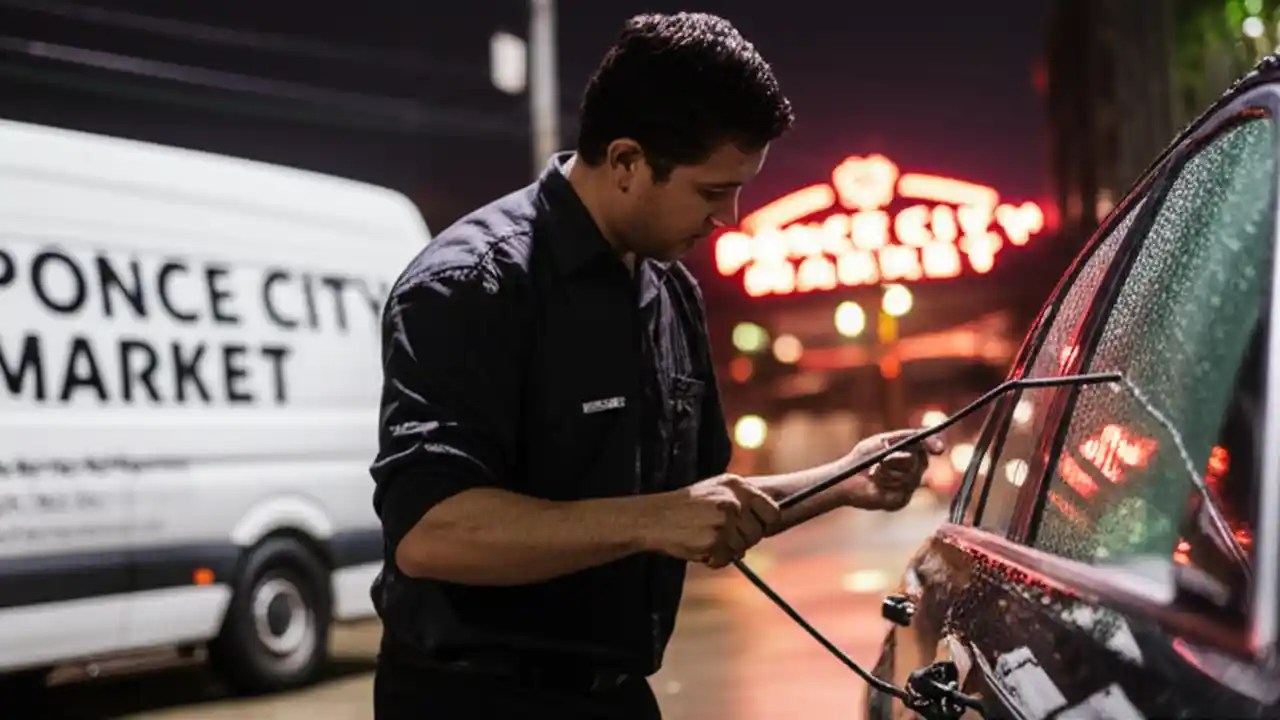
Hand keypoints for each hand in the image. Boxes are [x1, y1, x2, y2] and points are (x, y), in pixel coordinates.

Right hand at [640, 474, 780, 567]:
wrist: (653, 517)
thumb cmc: (684, 508)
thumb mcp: (715, 492)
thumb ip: (741, 502)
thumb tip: (770, 522)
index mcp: (736, 485)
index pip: (772, 511)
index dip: (764, 524)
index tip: (754, 530)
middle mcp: (733, 501)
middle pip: (757, 533)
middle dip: (743, 541)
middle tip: (721, 538)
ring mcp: (724, 520)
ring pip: (742, 548)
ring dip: (726, 551)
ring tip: (706, 540)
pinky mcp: (715, 539)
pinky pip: (726, 559)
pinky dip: (714, 560)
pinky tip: (699, 548)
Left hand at [843, 429, 944, 510]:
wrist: (846, 479)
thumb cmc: (862, 458)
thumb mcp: (880, 442)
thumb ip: (902, 438)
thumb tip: (920, 441)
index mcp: (910, 452)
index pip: (928, 446)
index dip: (934, 445)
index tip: (938, 448)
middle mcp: (913, 470)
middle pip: (921, 462)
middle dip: (899, 459)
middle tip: (882, 461)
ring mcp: (908, 486)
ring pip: (910, 477)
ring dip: (888, 472)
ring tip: (874, 472)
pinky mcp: (901, 500)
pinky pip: (902, 491)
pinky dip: (886, 484)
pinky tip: (876, 484)